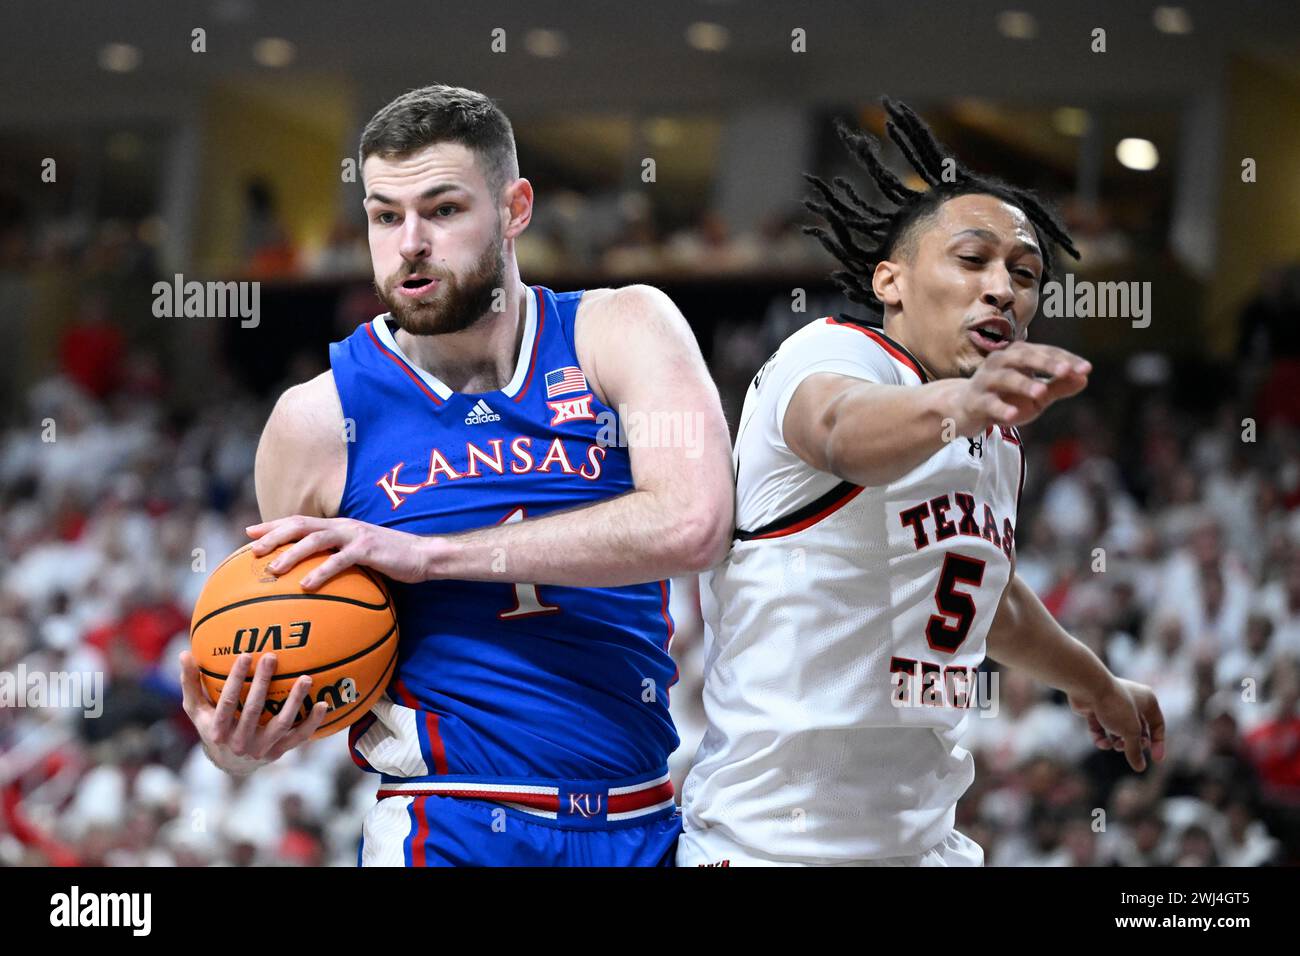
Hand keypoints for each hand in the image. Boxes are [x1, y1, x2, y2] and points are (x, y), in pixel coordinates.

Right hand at [179, 650, 327, 775]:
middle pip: (254, 710)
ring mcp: (261, 748)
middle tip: (272, 656)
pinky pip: (299, 737)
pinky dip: (312, 723)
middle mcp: (239, 742)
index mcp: (218, 730)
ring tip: (306, 678)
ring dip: (294, 701)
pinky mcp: (279, 751)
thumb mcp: (196, 708)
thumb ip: (190, 682)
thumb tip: (183, 653)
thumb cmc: (212, 725)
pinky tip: (322, 704)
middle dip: (262, 682)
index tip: (246, 654)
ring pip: (281, 724)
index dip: (236, 679)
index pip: (227, 702)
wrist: (229, 762)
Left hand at [246, 515, 433, 589]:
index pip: (299, 521)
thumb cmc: (390, 560)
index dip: (273, 525)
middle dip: (273, 535)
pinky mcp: (368, 549)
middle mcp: (343, 525)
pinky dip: (321, 571)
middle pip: (300, 525)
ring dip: (291, 553)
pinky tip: (307, 585)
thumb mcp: (360, 556)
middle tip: (252, 550)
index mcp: (338, 526)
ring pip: (315, 539)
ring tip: (273, 569)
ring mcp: (355, 535)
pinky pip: (340, 560)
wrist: (423, 556)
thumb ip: (337, 558)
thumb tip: (312, 576)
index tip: (248, 534)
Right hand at [955, 342, 1089, 433]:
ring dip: (1023, 383)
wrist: (965, 410)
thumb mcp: (1036, 395)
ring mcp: (985, 380)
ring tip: (1041, 392)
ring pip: (1005, 378)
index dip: (1066, 360)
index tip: (1087, 369)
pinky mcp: (975, 401)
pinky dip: (1000, 408)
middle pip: (1024, 358)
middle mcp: (1000, 362)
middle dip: (1046, 363)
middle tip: (1066, 371)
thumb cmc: (1006, 398)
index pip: (1046, 353)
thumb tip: (1084, 378)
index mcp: (1018, 355)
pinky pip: (988, 403)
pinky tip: (1012, 415)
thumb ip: (1058, 386)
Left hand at [1067, 676, 1165, 771]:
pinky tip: (1101, 743)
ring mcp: (1112, 703)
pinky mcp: (1095, 707)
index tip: (1156, 759)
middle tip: (1127, 747)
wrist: (1087, 687)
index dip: (1158, 743)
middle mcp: (1131, 699)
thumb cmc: (1115, 705)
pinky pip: (1101, 727)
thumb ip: (1135, 750)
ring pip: (1118, 730)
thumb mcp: (1130, 732)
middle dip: (1132, 742)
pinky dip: (1101, 737)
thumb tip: (1140, 767)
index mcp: (1148, 700)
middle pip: (1137, 729)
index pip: (1158, 725)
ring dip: (1116, 742)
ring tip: (1113, 744)